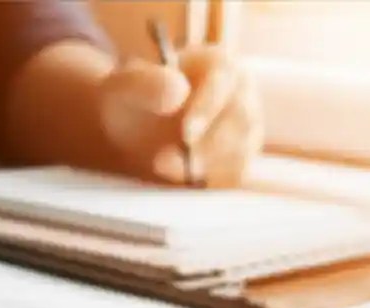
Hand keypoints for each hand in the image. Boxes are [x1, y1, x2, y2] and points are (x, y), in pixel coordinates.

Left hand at [97, 46, 261, 187]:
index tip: (186, 134)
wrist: (128, 127)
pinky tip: (180, 178)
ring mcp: (245, 125)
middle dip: (204, 147)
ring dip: (204, 167)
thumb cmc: (127, 99)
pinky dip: (210, 181)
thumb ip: (145, 84)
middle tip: (161, 162)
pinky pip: (237, 173)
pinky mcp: (241, 155)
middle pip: (241, 121)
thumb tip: (179, 92)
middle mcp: (240, 91)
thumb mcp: (123, 87)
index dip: (206, 110)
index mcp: (217, 63)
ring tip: (161, 166)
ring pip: (242, 150)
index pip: (223, 84)